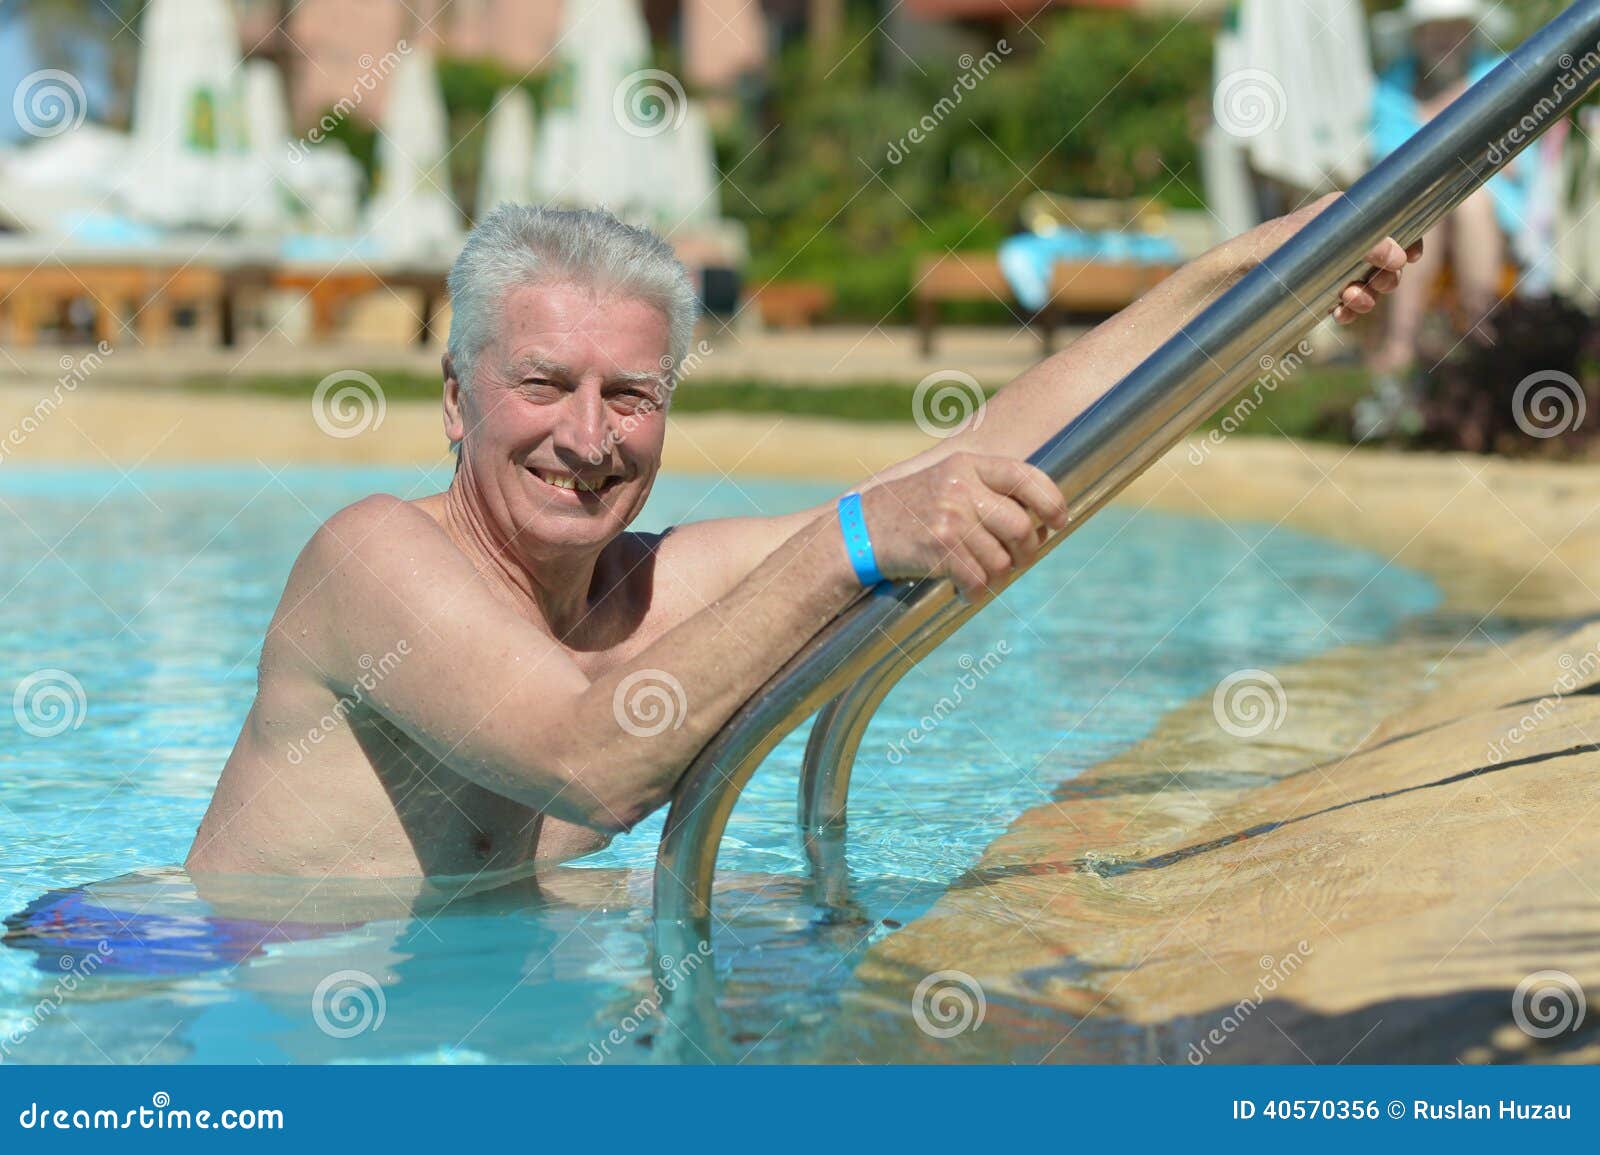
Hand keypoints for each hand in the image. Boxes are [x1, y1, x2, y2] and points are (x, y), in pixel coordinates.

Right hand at [859, 452, 1069, 600]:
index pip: (1027, 476)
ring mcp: (949, 518)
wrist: (858, 531)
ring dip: (998, 577)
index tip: (1059, 521)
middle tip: (1019, 561)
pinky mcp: (938, 549)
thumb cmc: (910, 511)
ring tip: (984, 578)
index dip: (1052, 501)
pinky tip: (967, 593)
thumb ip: (985, 489)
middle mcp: (960, 488)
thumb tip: (1039, 519)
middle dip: (1028, 550)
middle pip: (1021, 526)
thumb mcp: (945, 482)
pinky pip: (978, 580)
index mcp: (967, 466)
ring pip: (1001, 560)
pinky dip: (977, 593)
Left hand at [1223, 193, 1423, 325]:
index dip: (1407, 238)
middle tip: (1379, 284)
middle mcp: (1341, 239)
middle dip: (1388, 274)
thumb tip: (1400, 256)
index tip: (1411, 257)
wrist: (1229, 279)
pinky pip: (1349, 303)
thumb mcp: (1319, 238)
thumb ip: (1363, 243)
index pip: (1390, 221)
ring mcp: (1332, 267)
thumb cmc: (1268, 246)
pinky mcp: (1320, 292)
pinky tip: (1340, 314)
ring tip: (1351, 300)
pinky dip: (1351, 309)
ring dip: (1369, 295)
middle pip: (1386, 257)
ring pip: (1370, 283)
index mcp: (1343, 214)